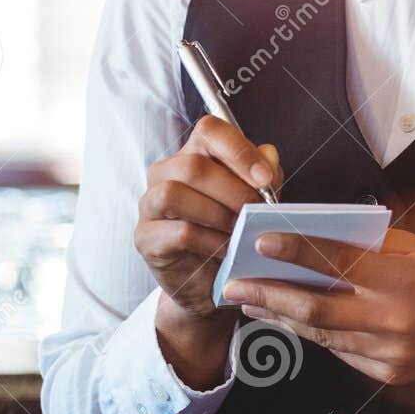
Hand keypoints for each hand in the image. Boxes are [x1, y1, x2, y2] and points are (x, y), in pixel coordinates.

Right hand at [134, 116, 283, 318]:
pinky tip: (226, 249)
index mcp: (194, 155)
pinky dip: (209, 240)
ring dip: (216, 213)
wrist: (214, 283)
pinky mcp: (145, 237)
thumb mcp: (255, 202)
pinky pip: (177, 231)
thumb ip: (263, 177)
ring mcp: (149, 205)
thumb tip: (269, 155)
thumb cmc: (231, 234)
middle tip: (256, 212)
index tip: (265, 177)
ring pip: (174, 193)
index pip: (209, 130)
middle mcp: (165, 174)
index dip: (238, 150)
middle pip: (192, 165)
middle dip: (233, 190)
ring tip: (238, 230)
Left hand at [222, 225, 414, 392]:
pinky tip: (292, 319)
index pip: (339, 264)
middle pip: (315, 310)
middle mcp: (391, 321)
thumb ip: (371, 246)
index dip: (297, 252)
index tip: (262, 242)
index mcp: (401, 282)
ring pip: (321, 335)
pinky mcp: (385, 373)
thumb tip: (320, 237)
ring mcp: (387, 353)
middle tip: (234, 284)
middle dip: (269, 296)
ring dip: (282, 317)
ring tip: (251, 300)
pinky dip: (316, 333)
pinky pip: (340, 351)